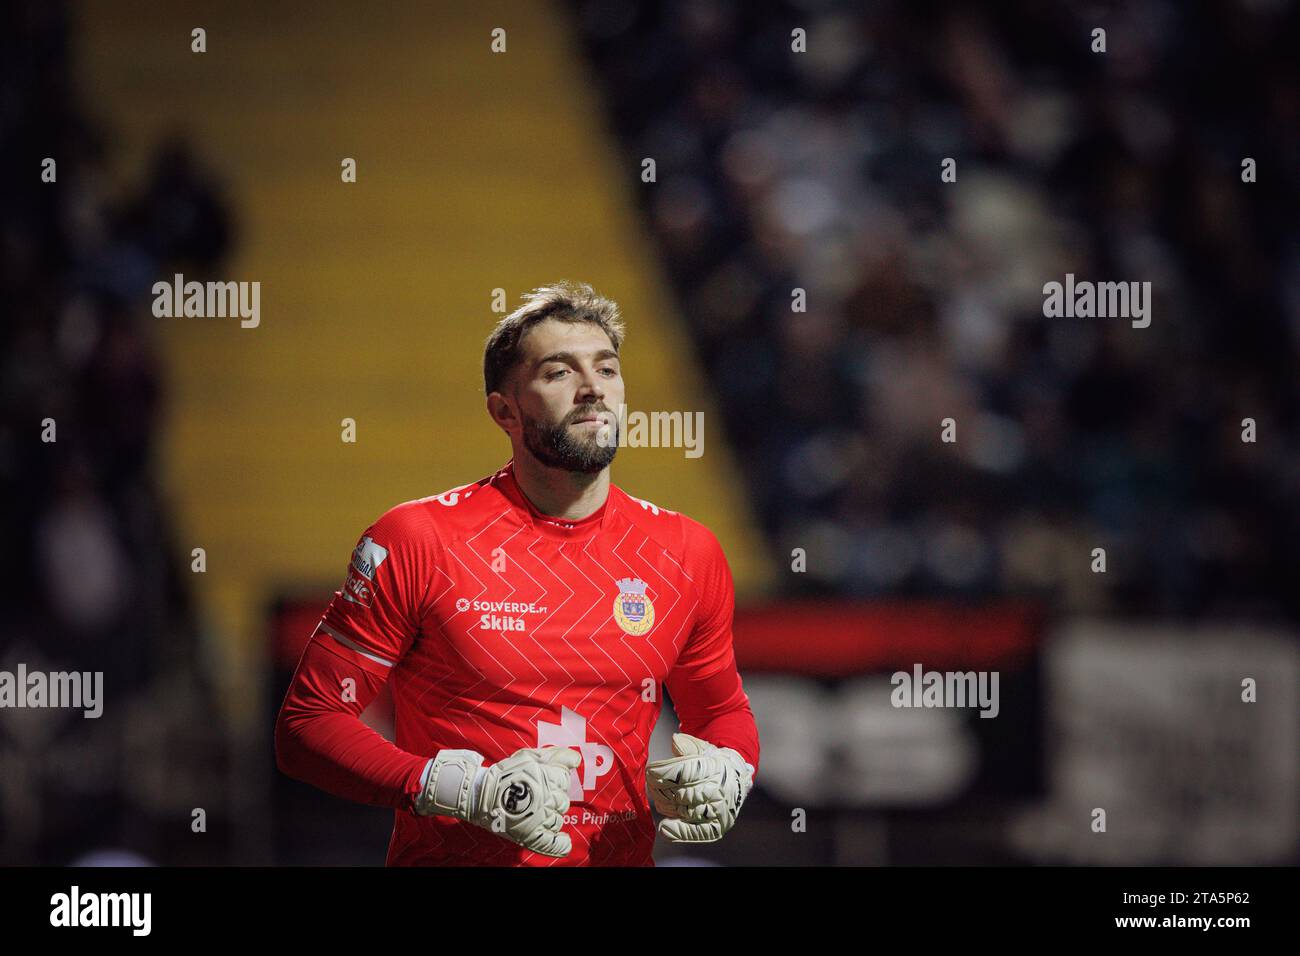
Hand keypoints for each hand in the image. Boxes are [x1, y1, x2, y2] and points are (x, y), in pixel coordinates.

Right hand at [416, 745, 580, 856]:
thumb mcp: (528, 757)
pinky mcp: (530, 836)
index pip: (564, 779)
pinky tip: (563, 841)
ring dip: (551, 817)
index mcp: (545, 776)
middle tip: (535, 797)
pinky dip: (560, 845)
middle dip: (553, 798)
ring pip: (558, 820)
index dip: (555, 779)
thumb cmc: (504, 774)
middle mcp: (545, 797)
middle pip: (563, 800)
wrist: (478, 794)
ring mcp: (538, 818)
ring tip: (534, 812)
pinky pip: (553, 844)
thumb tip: (577, 761)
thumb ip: (555, 756)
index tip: (543, 781)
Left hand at [646, 733, 752, 842]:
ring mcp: (717, 811)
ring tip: (660, 798)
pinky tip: (664, 827)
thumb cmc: (713, 763)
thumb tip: (675, 740)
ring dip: (665, 806)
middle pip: (680, 794)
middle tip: (652, 784)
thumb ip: (688, 745)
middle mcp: (718, 791)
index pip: (683, 773)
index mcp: (715, 768)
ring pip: (682, 811)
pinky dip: (676, 832)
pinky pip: (692, 833)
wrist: (737, 781)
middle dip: (660, 789)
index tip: (650, 771)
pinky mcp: (715, 828)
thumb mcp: (704, 749)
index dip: (662, 772)